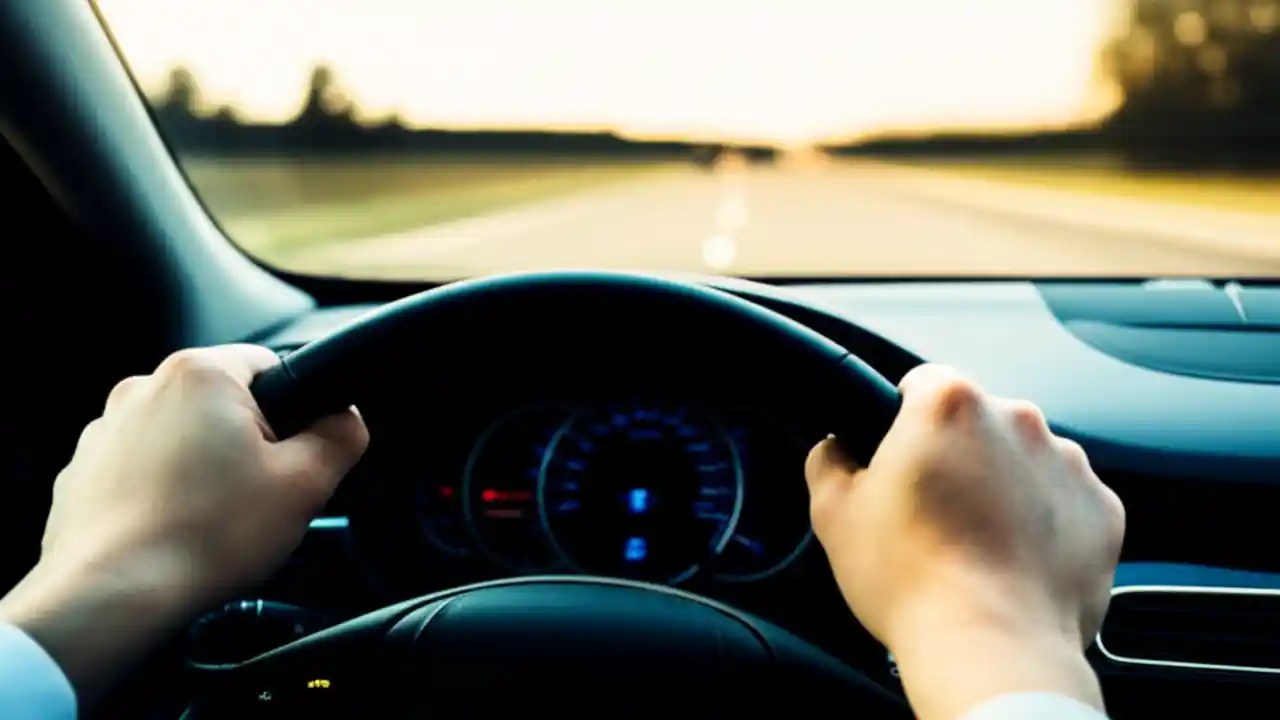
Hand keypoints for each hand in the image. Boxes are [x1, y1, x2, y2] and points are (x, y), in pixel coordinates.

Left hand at [0, 345, 367, 701]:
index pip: (272, 366)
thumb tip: (346, 419)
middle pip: (226, 406)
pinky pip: (144, 473)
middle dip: (247, 447)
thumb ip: (342, 436)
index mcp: (201, 375)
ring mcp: (106, 431)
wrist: (115, 594)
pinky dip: (164, 496)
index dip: (296, 416)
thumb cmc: (204, 537)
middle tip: (258, 498)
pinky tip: (177, 532)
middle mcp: (144, 389)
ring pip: (183, 440)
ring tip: (214, 521)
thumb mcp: (307, 484)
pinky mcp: (84, 473)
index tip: (292, 460)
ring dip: (204, 471)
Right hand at [806, 363, 1123, 718]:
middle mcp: (1018, 420)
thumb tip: (836, 448)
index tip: (900, 459)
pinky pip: (1064, 504)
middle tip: (931, 513)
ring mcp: (1068, 464)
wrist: (991, 648)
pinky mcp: (1103, 511)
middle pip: (977, 423)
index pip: (922, 382)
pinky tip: (1011, 561)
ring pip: (1024, 462)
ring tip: (974, 545)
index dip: (903, 420)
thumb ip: (828, 459)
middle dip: (957, 457)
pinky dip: (1043, 524)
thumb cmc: (912, 580)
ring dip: (1002, 488)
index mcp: (950, 404)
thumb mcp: (833, 514)